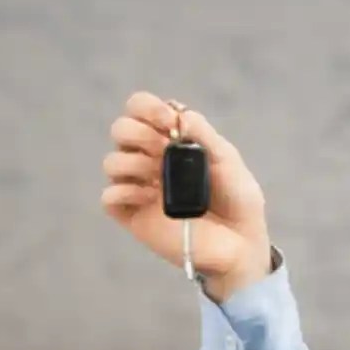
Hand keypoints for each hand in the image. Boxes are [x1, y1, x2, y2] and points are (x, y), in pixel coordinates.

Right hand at [101, 91, 272, 300]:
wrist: (240, 241)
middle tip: (164, 150)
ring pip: (111, 162)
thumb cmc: (237, 198)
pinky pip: (109, 197)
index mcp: (170, 139)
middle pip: (120, 129)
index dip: (148, 108)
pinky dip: (124, 192)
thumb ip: (204, 134)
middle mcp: (150, 159)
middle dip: (138, 133)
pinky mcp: (134, 215)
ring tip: (157, 177)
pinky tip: (149, 198)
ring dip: (131, 162)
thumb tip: (181, 114)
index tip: (170, 122)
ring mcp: (140, 187)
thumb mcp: (227, 159)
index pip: (140, 109)